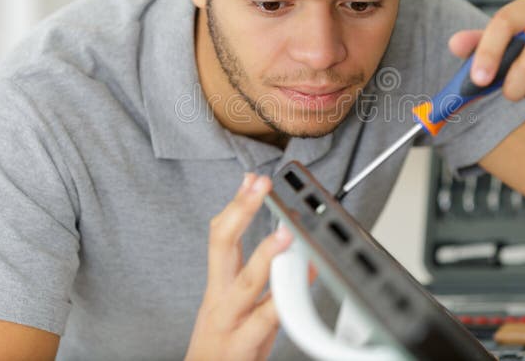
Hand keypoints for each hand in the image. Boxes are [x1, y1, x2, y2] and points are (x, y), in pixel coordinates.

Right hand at [185, 173, 292, 360]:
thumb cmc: (224, 348)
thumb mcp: (231, 307)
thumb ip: (250, 274)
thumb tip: (277, 237)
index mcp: (218, 288)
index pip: (220, 237)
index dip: (236, 205)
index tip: (252, 179)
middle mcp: (220, 301)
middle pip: (223, 247)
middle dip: (241, 212)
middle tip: (260, 185)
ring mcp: (230, 324)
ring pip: (246, 284)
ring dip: (266, 255)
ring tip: (285, 232)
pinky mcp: (242, 350)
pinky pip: (267, 322)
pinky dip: (287, 302)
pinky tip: (306, 282)